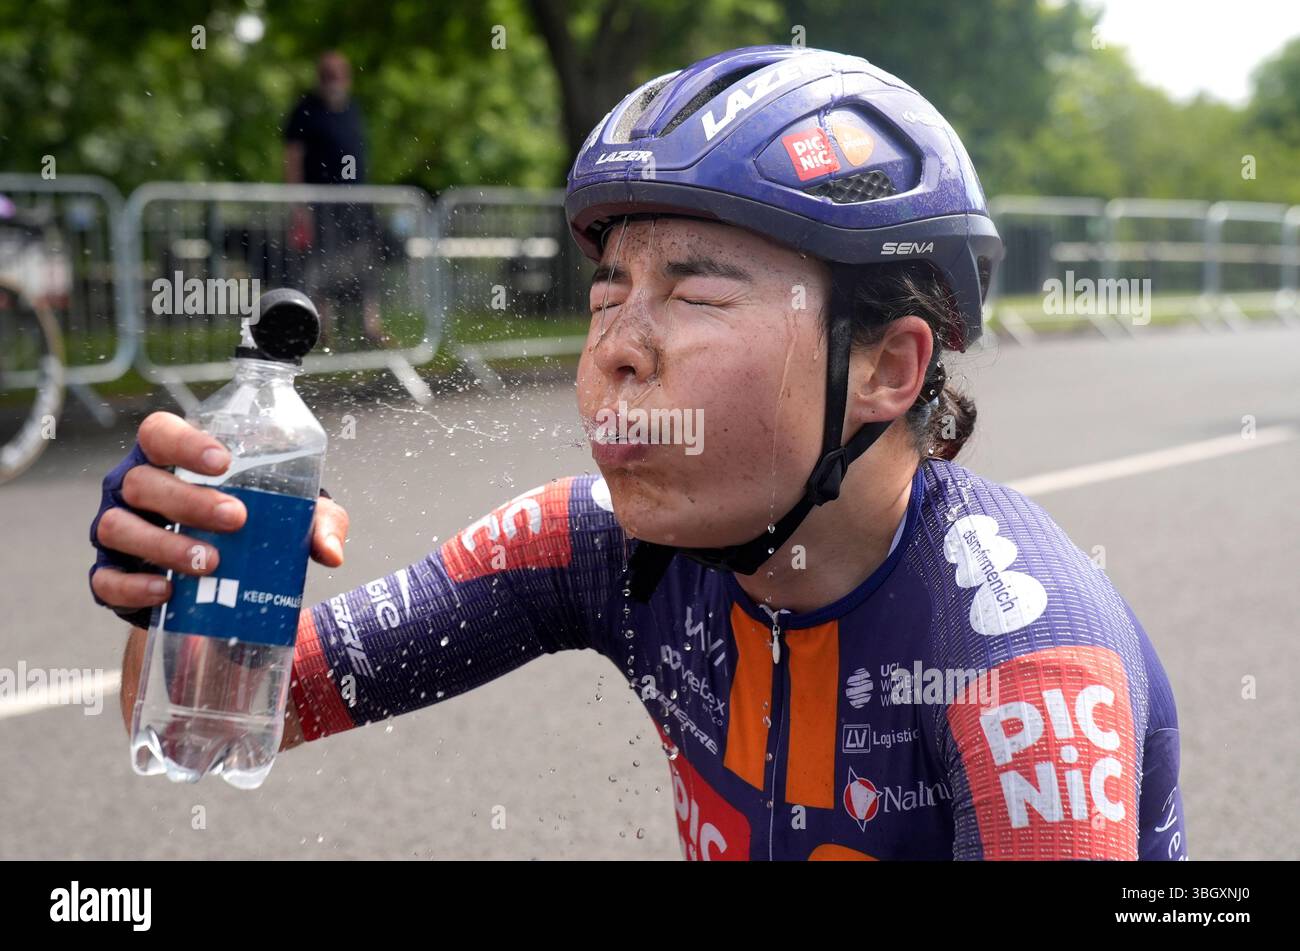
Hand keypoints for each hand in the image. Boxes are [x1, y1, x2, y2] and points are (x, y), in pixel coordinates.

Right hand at [89, 411, 347, 625]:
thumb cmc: (250, 527)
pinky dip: (134, 586)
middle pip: (141, 482)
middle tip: (236, 519)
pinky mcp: (111, 575)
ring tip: (210, 562)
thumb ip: (316, 523)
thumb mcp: (290, 518)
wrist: (217, 579)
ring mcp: (117, 530)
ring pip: (117, 527)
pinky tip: (168, 592)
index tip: (224, 461)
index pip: (160, 432)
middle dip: (188, 500)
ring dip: (164, 545)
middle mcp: (134, 488)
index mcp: (170, 459)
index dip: (185, 442)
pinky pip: (106, 579)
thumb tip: (332, 551)